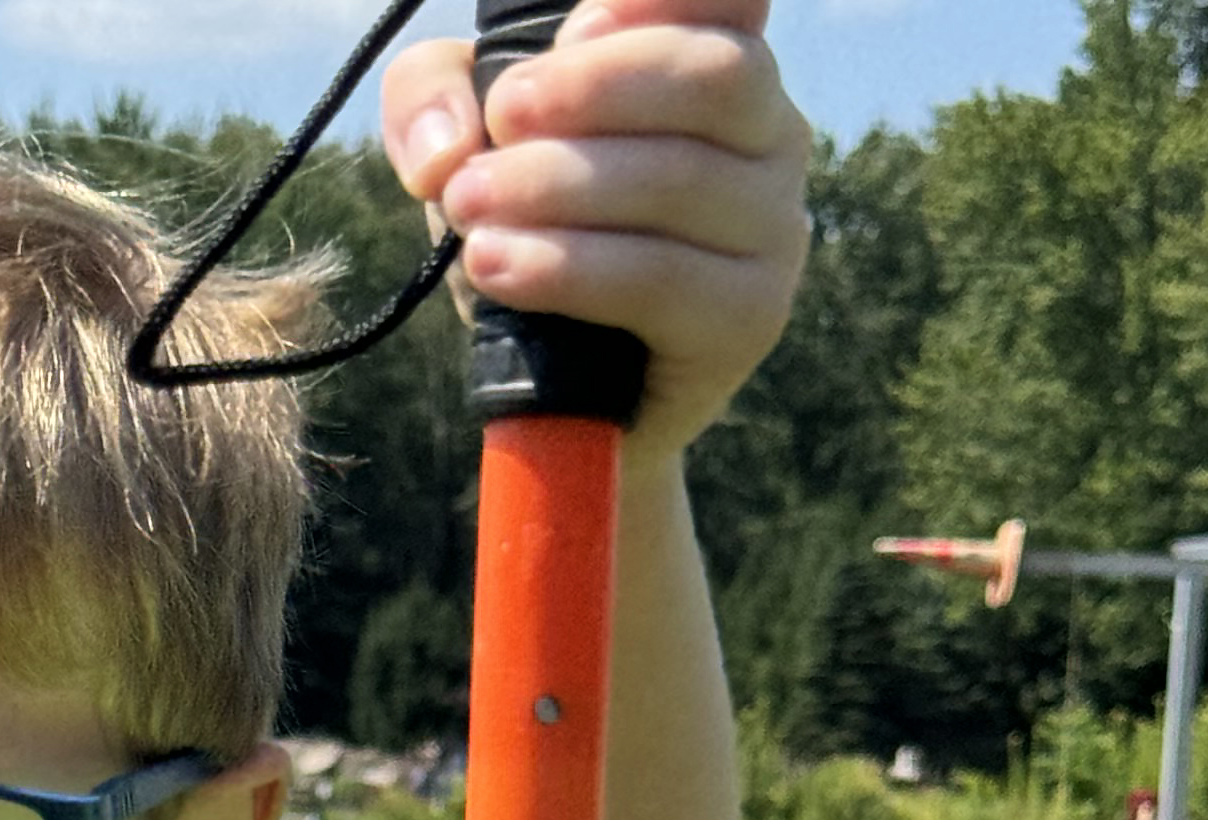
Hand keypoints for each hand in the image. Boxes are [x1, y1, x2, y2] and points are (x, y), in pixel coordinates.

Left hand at [383, 1, 811, 458]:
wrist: (567, 393)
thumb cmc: (537, 231)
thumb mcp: (473, 140)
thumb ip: (435, 97)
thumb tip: (445, 146)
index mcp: (725, 65)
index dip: (660, 1)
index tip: (573, 26)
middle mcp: (773, 136)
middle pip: (709, 78)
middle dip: (590, 91)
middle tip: (497, 122)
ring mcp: (772, 231)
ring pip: (678, 181)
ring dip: (557, 187)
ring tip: (469, 208)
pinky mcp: (748, 320)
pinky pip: (662, 279)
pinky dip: (570, 269)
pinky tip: (500, 268)